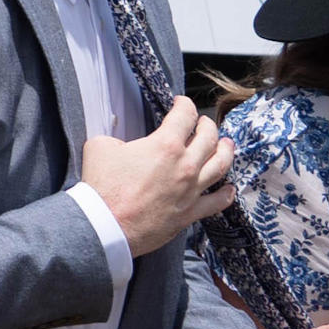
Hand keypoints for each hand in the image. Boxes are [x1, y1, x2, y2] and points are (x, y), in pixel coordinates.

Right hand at [83, 95, 233, 257]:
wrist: (106, 224)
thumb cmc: (102, 186)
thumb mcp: (99, 146)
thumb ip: (115, 137)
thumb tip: (120, 142)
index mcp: (165, 145)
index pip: (185, 116)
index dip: (184, 104)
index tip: (181, 103)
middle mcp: (185, 166)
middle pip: (209, 138)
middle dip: (207, 125)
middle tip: (203, 123)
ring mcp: (191, 190)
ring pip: (221, 166)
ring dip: (226, 151)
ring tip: (227, 145)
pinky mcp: (190, 212)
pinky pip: (218, 202)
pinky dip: (226, 194)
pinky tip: (229, 188)